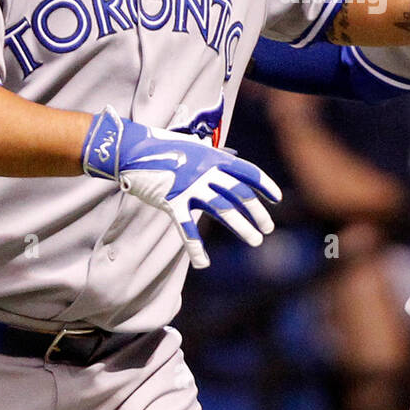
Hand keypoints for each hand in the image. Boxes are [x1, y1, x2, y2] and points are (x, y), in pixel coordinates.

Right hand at [83, 110, 281, 267]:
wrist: (133, 149)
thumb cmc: (163, 146)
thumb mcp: (193, 146)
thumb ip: (211, 157)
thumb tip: (230, 158)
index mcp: (213, 157)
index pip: (247, 172)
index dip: (264, 185)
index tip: (276, 198)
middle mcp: (206, 172)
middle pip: (239, 194)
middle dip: (257, 212)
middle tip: (267, 228)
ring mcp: (190, 187)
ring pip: (223, 210)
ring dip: (242, 227)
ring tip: (255, 240)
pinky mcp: (172, 201)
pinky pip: (187, 228)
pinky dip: (195, 247)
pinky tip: (203, 263)